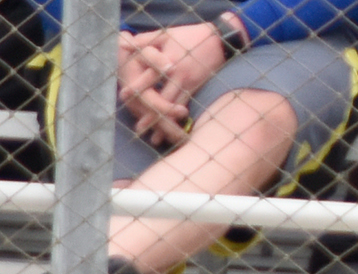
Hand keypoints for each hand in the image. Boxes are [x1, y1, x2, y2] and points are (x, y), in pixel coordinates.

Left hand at [120, 23, 227, 145]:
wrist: (219, 41)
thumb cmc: (189, 36)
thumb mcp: (165, 34)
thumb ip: (144, 42)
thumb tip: (123, 45)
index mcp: (169, 63)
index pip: (150, 78)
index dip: (137, 87)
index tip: (124, 96)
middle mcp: (178, 77)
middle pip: (162, 99)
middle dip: (150, 116)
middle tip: (139, 129)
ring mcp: (189, 84)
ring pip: (174, 108)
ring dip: (164, 124)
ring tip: (154, 139)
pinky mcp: (197, 89)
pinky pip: (185, 107)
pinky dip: (178, 121)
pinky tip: (173, 133)